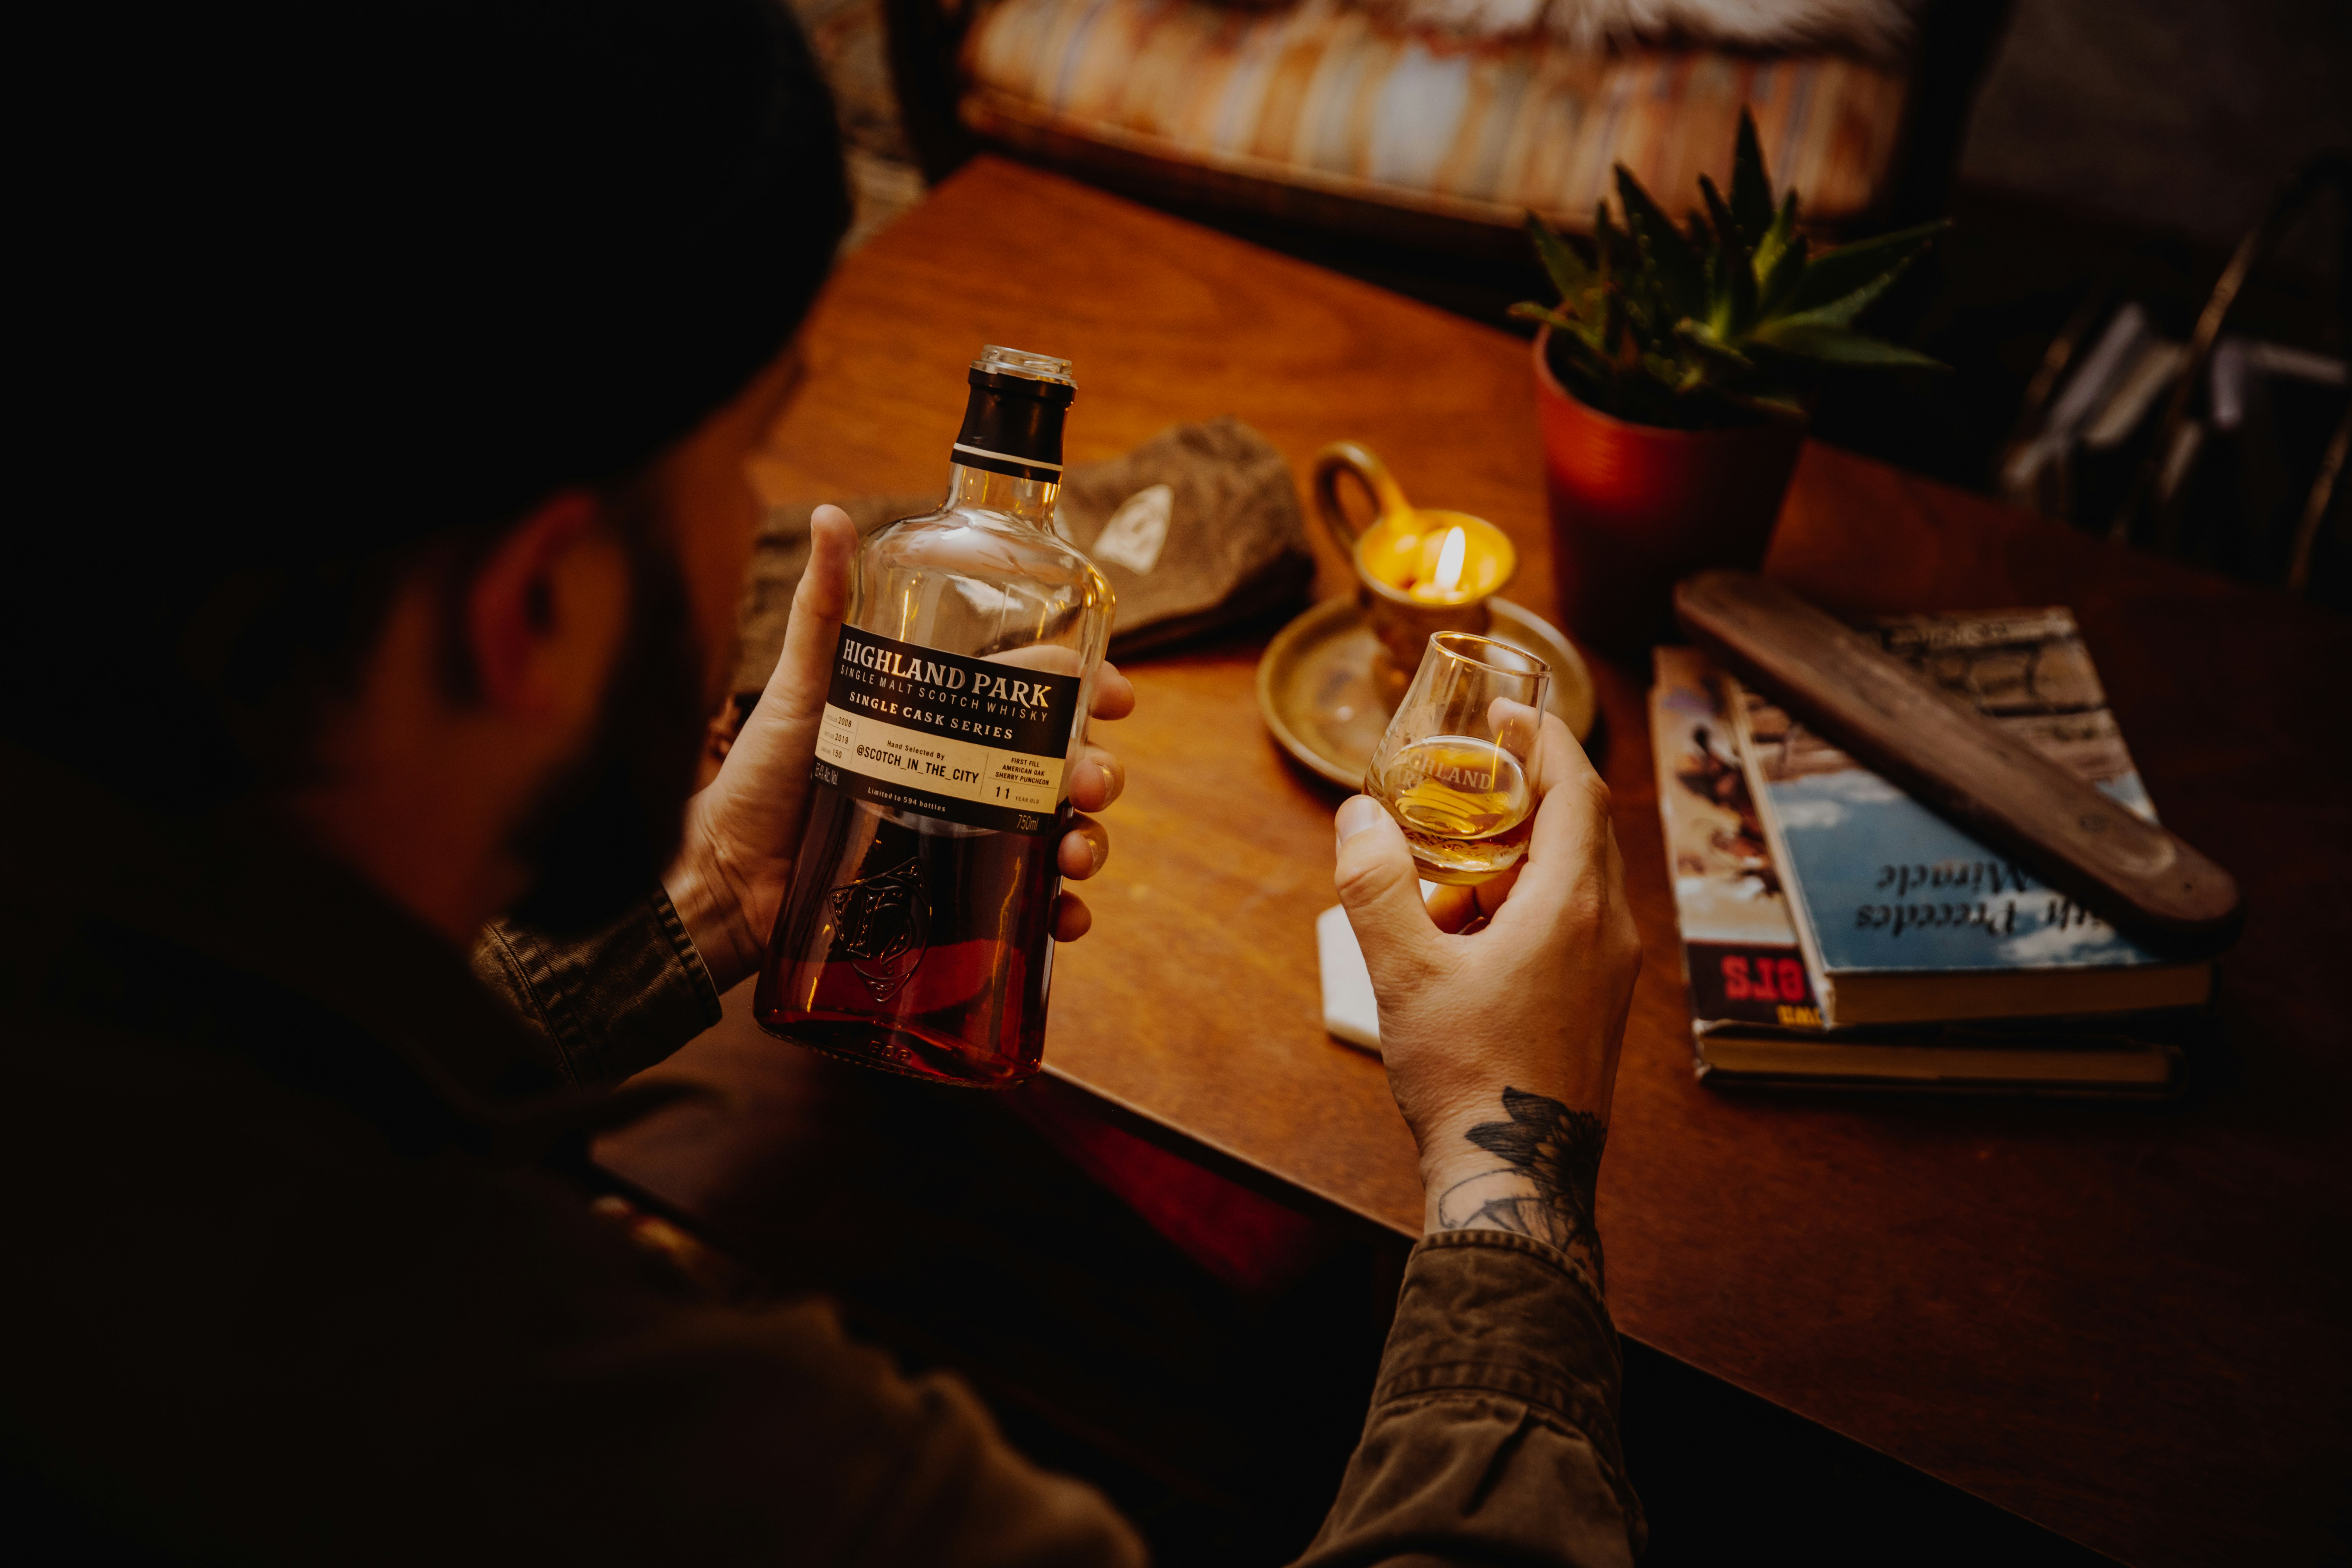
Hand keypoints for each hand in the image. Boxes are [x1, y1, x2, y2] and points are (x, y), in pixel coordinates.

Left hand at [665, 504, 1135, 993]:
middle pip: (1063, 764)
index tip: (1114, 694)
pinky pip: (1029, 906)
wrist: (727, 875)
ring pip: (1061, 833)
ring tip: (1077, 851)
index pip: (1038, 695)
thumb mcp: (803, 685)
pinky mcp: (957, 898)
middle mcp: (969, 775)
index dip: (1089, 690)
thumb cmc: (763, 775)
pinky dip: (1061, 915)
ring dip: (1089, 840)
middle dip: (1097, 769)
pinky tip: (1065, 918)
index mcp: (948, 719)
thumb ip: (822, 607)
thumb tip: (829, 515)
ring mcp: (969, 837)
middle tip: (1090, 781)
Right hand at [1332, 711, 1638, 1297]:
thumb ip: (1376, 885)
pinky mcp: (1597, 1001)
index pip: (1578, 789)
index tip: (1508, 712)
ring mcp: (1612, 970)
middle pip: (1585, 825)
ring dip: (1529, 845)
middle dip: (1533, 785)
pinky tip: (1475, 922)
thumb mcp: (1403, 972)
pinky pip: (1576, 919)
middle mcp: (1610, 929)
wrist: (1516, 1178)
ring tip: (1462, 848)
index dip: (1545, 739)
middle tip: (1476, 766)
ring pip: (1581, 875)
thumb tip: (1356, 815)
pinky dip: (1532, 894)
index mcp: (1575, 906)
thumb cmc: (1466, 1074)